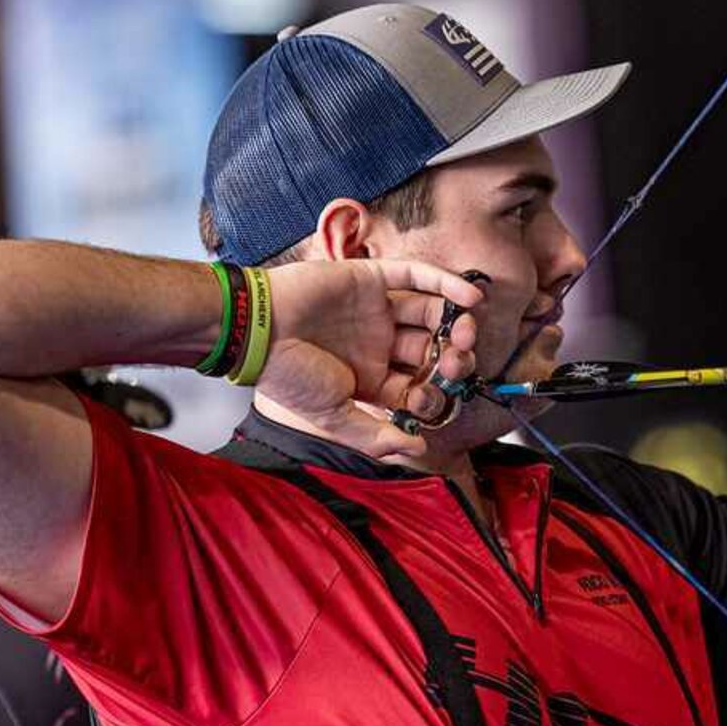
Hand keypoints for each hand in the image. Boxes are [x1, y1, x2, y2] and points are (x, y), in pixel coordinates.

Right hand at [252, 259, 484, 459]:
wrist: (256, 331)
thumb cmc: (286, 376)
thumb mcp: (333, 416)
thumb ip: (375, 437)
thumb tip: (418, 449)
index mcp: (370, 379)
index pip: (418, 385)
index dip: (437, 391)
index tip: (441, 395)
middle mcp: (377, 344)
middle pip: (431, 349)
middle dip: (452, 356)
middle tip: (459, 359)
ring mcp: (376, 311)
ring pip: (431, 313)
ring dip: (456, 321)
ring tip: (466, 328)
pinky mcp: (372, 278)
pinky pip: (417, 276)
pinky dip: (447, 283)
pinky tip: (470, 296)